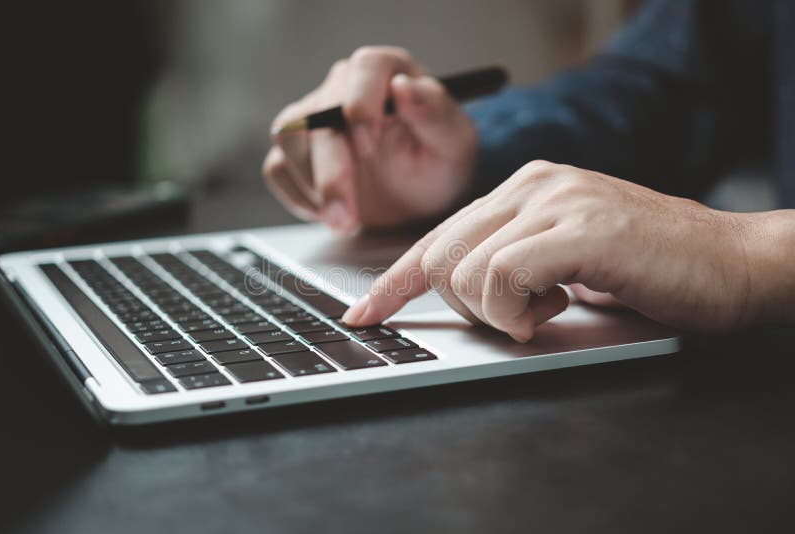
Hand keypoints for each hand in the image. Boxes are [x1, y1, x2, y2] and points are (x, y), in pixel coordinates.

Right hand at [262, 46, 476, 232]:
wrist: (421, 197)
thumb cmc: (439, 162)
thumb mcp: (453, 143)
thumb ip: (434, 112)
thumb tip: (404, 86)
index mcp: (387, 72)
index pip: (365, 69)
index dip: (361, 104)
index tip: (368, 146)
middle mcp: (344, 87)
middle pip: (319, 114)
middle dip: (331, 170)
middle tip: (345, 216)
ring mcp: (313, 118)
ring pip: (289, 138)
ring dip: (312, 186)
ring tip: (344, 221)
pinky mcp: (295, 152)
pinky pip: (278, 168)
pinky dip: (298, 196)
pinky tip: (328, 214)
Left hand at [342, 160, 765, 340]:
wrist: (732, 263)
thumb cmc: (649, 269)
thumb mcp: (563, 259)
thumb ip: (513, 261)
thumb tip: (456, 288)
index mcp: (524, 189)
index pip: (437, 235)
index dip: (392, 281)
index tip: (364, 314)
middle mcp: (533, 185)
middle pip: (437, 256)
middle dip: (460, 307)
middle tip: (515, 317)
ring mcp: (556, 202)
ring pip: (463, 270)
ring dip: (496, 312)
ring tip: (547, 310)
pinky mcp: (579, 229)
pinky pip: (502, 277)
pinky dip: (517, 311)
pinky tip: (556, 307)